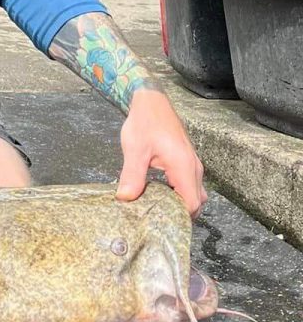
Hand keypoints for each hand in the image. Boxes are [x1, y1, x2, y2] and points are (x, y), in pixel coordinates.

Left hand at [117, 88, 205, 216]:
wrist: (151, 101)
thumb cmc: (145, 122)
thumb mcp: (135, 149)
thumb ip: (132, 175)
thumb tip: (126, 198)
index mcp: (184, 166)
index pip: (191, 204)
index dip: (177, 216)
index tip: (158, 220)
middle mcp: (193, 167)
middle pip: (196, 202)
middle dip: (178, 213)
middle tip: (155, 216)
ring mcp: (192, 164)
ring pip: (194, 194)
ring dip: (179, 203)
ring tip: (156, 207)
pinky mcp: (186, 162)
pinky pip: (189, 185)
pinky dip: (178, 194)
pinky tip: (159, 194)